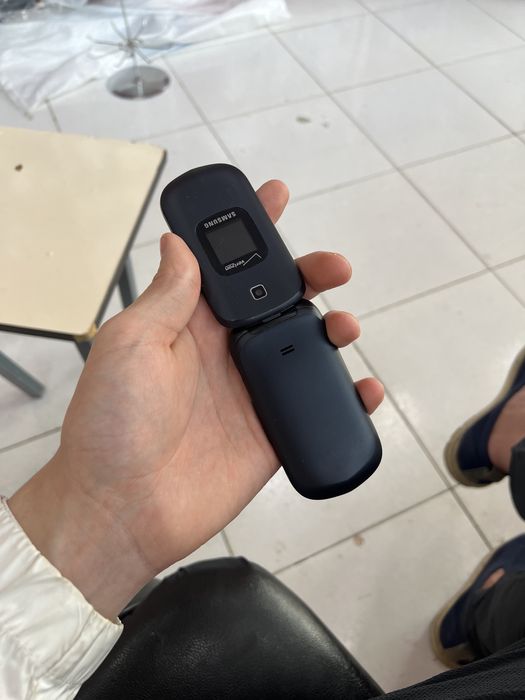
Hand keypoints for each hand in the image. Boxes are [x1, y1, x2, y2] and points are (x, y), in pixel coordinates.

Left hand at [9, 181, 382, 618]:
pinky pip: (316, 407)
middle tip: (332, 267)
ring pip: (302, 349)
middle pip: (277, 302)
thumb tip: (180, 244)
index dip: (251, 232)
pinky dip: (344, 397)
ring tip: (345, 326)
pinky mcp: (269, 432)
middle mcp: (223, 352)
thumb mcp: (131, 345)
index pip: (226, 268)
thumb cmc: (112, 425)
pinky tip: (362, 389)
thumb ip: (167, 296)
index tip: (274, 198)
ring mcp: (249, 392)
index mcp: (187, 324)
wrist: (123, 509)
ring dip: (331, 330)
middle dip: (308, 275)